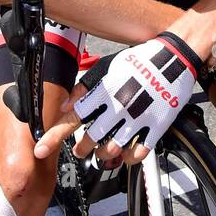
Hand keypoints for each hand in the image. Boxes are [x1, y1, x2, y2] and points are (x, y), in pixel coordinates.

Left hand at [34, 32, 202, 164]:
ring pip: (113, 149)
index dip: (54, 135)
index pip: (73, 117)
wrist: (174, 58)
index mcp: (104, 91)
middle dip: (81, 148)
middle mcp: (119, 107)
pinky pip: (140, 152)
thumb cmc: (139, 61)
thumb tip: (67, 103)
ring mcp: (139, 118)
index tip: (41, 149)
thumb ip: (85, 87)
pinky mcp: (157, 126)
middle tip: (80, 149)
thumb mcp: (107, 66)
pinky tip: (126, 154)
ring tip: (102, 151)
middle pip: (91, 138)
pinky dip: (129, 158)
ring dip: (104, 154)